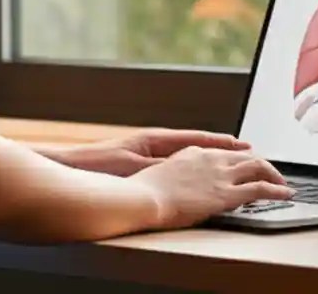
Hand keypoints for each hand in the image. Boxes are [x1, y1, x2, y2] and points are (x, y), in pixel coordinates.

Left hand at [54, 128, 251, 176]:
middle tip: (246, 152)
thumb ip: (162, 166)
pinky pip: (172, 166)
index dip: (221, 142)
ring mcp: (147, 154)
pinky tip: (196, 178)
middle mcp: (154, 144)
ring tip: (228, 164)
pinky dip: (189, 168)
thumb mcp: (135, 166)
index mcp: (156, 140)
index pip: (197, 138)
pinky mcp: (138, 165)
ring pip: (185, 156)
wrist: (72, 168)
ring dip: (206, 159)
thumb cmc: (99, 166)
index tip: (243, 144)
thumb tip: (190, 162)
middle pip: (195, 145)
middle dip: (219, 148)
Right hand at [131, 147, 294, 229]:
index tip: (249, 163)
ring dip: (275, 176)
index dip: (241, 158)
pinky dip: (277, 191)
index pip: (226, 152)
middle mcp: (212, 159)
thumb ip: (179, 175)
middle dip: (263, 165)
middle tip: (272, 174)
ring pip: (259, 167)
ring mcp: (220, 175)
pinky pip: (261, 189)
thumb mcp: (162, 175)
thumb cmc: (144, 192)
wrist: (143, 197)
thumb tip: (183, 185)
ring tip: (283, 184)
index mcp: (195, 152)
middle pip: (247, 156)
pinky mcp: (227, 194)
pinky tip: (286, 194)